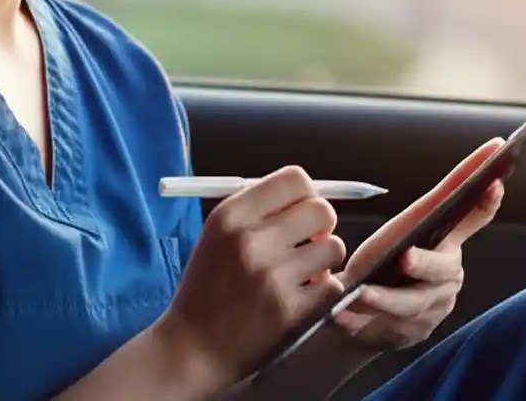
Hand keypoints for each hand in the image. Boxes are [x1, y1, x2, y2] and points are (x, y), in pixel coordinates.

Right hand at [152, 166, 347, 394]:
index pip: (295, 179)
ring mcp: (272, 276)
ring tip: (302, 273)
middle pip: (322, 210)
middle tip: (308, 242)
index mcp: (231, 215)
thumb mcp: (218, 235)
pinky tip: (300, 297)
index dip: (306, 194)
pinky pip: (332, 285)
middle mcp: (251, 239)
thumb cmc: (208, 289)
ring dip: (324, 261)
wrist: (191, 347)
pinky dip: (322, 291)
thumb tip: (312, 198)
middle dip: (322, 227)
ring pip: (334, 248)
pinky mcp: (288, 310)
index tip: (299, 212)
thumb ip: (261, 211)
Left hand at [332, 138, 506, 350]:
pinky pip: (391, 326)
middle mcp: (448, 272)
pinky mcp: (417, 331)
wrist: (355, 310)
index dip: (486, 202)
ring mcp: (436, 305)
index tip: (494, 183)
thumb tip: (481, 150)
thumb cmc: (382, 259)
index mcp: (447, 239)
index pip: (474, 218)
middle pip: (441, 267)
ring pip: (413, 302)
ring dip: (383, 298)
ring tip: (359, 294)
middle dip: (423, 263)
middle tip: (404, 258)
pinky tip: (346, 317)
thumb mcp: (402, 227)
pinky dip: (364, 320)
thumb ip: (436, 198)